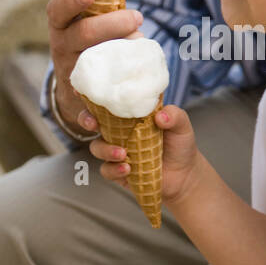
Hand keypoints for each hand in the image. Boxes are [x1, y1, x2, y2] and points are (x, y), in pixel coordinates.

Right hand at [46, 0, 142, 136]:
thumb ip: (105, 13)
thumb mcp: (90, 24)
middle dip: (110, 24)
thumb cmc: (93, 43)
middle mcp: (62, 48)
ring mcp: (68, 74)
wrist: (76, 87)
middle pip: (81, 34)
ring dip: (112, 60)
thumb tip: (131, 7)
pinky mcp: (74, 101)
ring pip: (84, 67)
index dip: (71, 1)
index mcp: (62, 26)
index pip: (58, 10)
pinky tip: (95, 122)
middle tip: (137, 18)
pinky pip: (79, 110)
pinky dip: (86, 117)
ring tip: (139, 49)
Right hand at [83, 102, 205, 205]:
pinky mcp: (118, 171)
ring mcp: (116, 151)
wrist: (185, 175)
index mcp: (129, 115)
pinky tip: (128, 168)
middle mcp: (118, 131)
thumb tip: (160, 116)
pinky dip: (114, 169)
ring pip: (96, 147)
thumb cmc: (180, 144)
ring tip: (124, 154)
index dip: (91, 94)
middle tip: (93, 123)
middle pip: (90, 121)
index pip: (107, 101)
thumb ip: (174, 116)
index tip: (80, 89)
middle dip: (86, 119)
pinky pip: (106, 170)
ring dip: (106, 150)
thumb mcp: (182, 125)